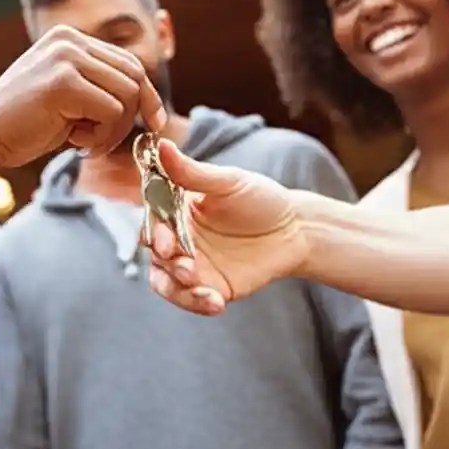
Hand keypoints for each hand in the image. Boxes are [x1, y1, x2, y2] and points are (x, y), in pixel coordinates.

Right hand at [0, 24, 167, 167]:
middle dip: (136, 113)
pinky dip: (102, 136)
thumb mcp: (66, 96)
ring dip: (115, 129)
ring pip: (127, 94)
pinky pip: (112, 111)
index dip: (145, 96)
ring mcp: (66, 58)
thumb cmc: (23, 124)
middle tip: (110, 141)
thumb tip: (146, 99)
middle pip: (134, 74)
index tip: (153, 123)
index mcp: (69, 38)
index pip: (128, 62)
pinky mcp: (63, 82)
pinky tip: (75, 142)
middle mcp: (69, 41)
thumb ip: (96, 87)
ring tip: (86, 142)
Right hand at [143, 139, 309, 315]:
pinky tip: (216, 303)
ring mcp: (193, 265)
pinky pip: (192, 299)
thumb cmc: (261, 199)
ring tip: (201, 288)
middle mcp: (179, 238)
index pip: (153, 220)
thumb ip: (192, 172)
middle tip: (186, 267)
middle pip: (155, 255)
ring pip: (166, 282)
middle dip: (167, 263)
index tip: (165, 242)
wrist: (296, 231)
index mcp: (177, 210)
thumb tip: (161, 145)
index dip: (154, 231)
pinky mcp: (210, 288)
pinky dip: (197, 303)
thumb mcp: (228, 182)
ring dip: (177, 288)